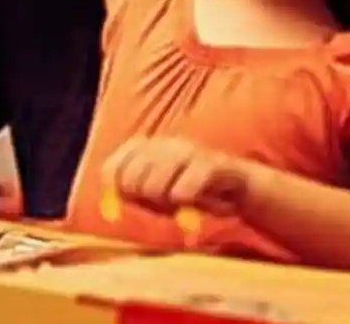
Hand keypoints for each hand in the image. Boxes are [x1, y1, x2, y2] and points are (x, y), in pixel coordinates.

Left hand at [103, 136, 259, 216]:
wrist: (239, 188)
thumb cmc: (192, 190)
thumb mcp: (156, 193)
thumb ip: (131, 193)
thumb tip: (110, 200)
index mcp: (146, 146)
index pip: (111, 169)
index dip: (120, 191)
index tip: (137, 200)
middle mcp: (163, 144)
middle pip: (131, 182)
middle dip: (145, 201)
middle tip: (167, 202)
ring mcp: (188, 152)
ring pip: (154, 188)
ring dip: (167, 205)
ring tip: (184, 201)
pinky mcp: (211, 165)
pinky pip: (182, 192)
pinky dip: (186, 204)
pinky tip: (200, 200)